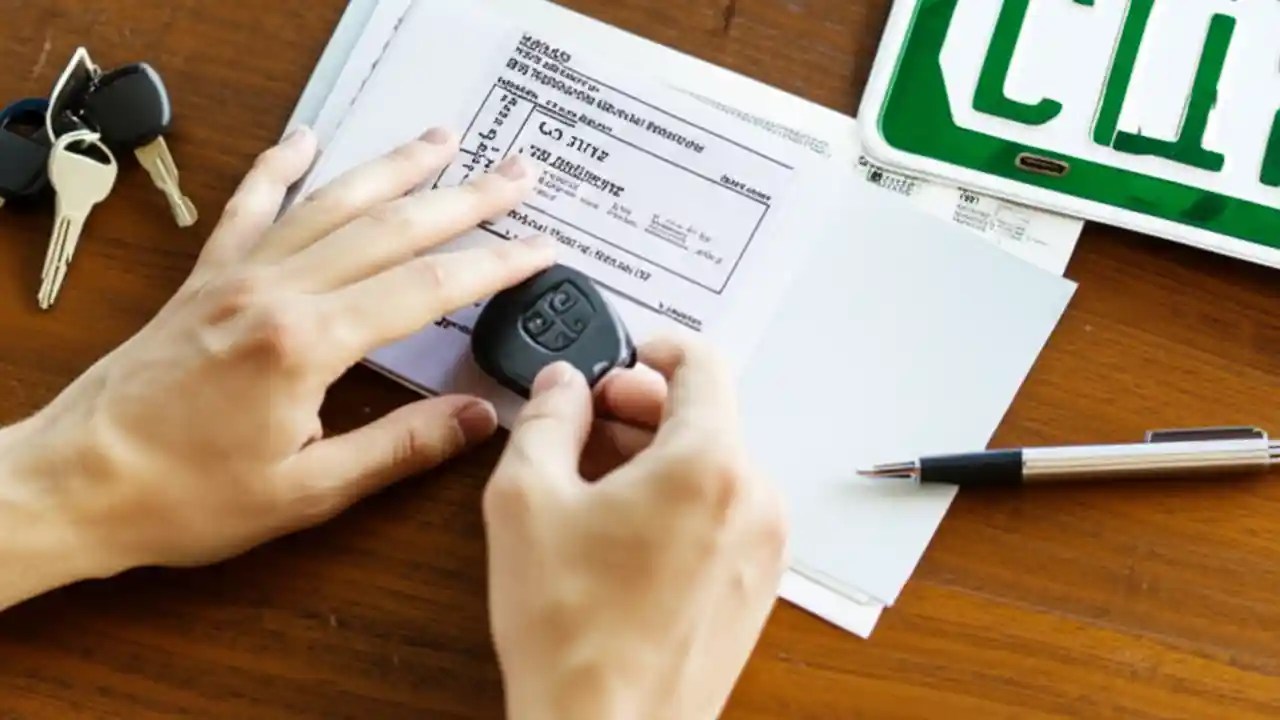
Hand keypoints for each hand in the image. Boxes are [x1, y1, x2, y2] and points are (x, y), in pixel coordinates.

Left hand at [0, 125, 554, 604]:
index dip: (493, 265)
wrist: (77, 482)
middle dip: (464, 200)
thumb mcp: (307, 491)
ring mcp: (237, 275)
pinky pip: (249, 207)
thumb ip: (399, 448)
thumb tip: (475, 419)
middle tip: (518, 177)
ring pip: (330, 203)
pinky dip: (279, 168)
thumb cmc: (183, 496)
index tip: (540, 247)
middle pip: (390, 228)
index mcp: (307, 344)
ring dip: (393, 168)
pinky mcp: (204, 278)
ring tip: (442, 140)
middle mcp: (275, 291)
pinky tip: (306, 141)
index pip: (426, 289)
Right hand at [483, 338, 789, 719]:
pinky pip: (724, 512)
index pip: (703, 364)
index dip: (657, 347)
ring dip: (659, 456)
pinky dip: (681, 499)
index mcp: (711, 463)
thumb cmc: (571, 630)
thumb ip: (548, 418)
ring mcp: (764, 547)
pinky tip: (624, 529)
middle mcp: (756, 499)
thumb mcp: (527, 500)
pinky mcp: (756, 585)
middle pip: (707, 416)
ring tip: (594, 481)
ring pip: (715, 466)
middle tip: (587, 421)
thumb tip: (564, 384)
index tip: (624, 355)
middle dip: (644, 407)